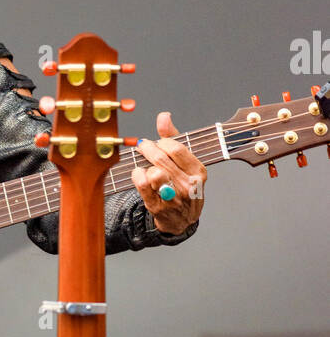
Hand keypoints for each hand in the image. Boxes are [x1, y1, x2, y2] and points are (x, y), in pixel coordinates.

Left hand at [131, 113, 206, 235]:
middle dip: (148, 149)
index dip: (162, 142)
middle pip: (162, 159)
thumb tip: (164, 116)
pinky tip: (139, 173)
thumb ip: (173, 137)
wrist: (182, 219)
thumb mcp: (185, 162)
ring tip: (146, 165)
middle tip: (143, 146)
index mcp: (198, 172)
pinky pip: (143, 185)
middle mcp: (188, 185)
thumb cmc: (183, 184)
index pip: (176, 149)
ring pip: (154, 173)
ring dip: (145, 165)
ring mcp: (174, 197)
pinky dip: (137, 176)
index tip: (158, 143)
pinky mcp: (158, 206)